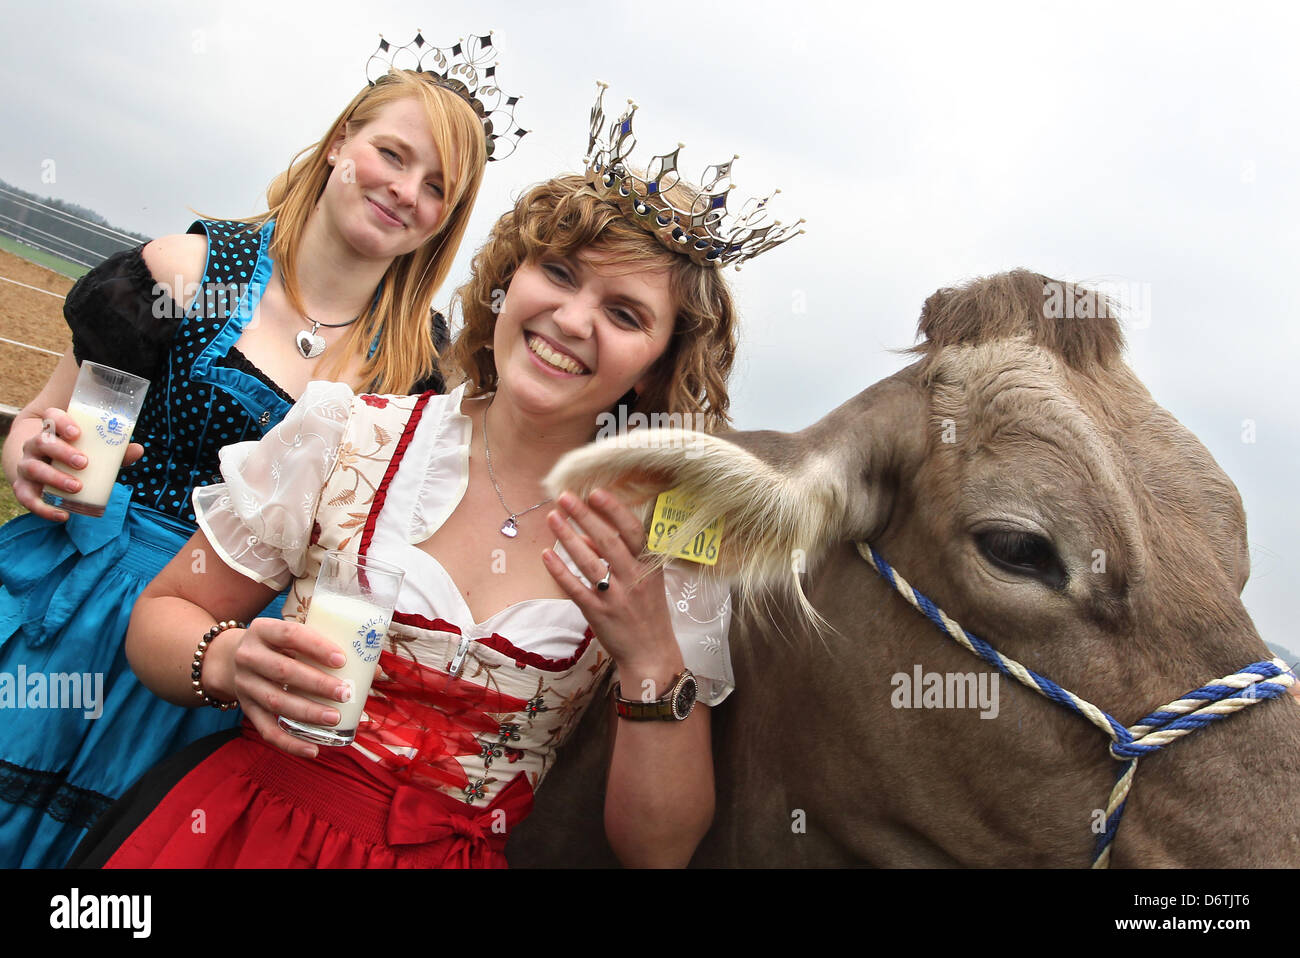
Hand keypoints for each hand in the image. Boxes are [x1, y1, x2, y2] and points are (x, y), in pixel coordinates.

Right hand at [12, 407, 141, 520]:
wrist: (43, 473)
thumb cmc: (74, 457)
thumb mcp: (92, 452)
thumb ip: (113, 452)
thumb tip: (138, 449)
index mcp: (52, 431)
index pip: (51, 417)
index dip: (61, 421)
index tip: (77, 433)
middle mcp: (34, 446)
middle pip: (41, 442)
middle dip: (62, 452)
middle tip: (83, 462)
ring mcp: (27, 466)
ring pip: (33, 468)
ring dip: (55, 478)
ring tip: (77, 487)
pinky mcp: (23, 489)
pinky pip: (28, 499)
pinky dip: (44, 509)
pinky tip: (63, 515)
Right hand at [211, 617, 351, 759]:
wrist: (232, 659)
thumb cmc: (279, 645)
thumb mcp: (294, 637)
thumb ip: (328, 648)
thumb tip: (374, 671)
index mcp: (263, 630)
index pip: (290, 634)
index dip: (317, 647)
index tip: (342, 660)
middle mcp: (248, 656)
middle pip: (284, 671)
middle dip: (317, 684)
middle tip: (345, 693)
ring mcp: (245, 684)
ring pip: (276, 702)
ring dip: (308, 712)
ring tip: (335, 718)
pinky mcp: (247, 709)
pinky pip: (267, 730)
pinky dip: (290, 743)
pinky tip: (313, 750)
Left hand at [541, 488, 683, 689]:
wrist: (651, 654)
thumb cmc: (648, 613)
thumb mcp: (644, 580)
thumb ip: (618, 556)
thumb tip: (586, 534)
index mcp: (649, 566)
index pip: (633, 531)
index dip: (614, 511)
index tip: (596, 492)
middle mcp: (634, 579)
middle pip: (608, 541)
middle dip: (585, 516)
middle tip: (564, 497)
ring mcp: (616, 597)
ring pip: (589, 563)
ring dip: (568, 538)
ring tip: (552, 518)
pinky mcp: (598, 614)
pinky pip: (576, 589)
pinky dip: (560, 571)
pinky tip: (546, 555)